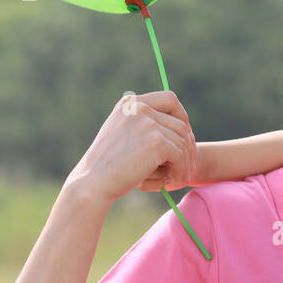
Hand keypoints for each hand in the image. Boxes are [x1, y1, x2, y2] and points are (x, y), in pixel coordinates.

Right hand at [66, 91, 197, 202]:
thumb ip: (141, 124)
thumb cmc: (107, 164)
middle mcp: (139, 108)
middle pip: (180, 123)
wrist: (93, 183)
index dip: (182, 116)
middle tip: (189, 162)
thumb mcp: (121, 134)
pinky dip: (182, 169)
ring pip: (183, 141)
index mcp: (130, 103)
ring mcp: (148, 123)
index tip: (185, 134)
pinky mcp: (156, 142)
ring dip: (186, 160)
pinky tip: (175, 180)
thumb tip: (175, 123)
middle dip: (188, 144)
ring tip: (182, 175)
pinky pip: (181, 155)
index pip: (169, 99)